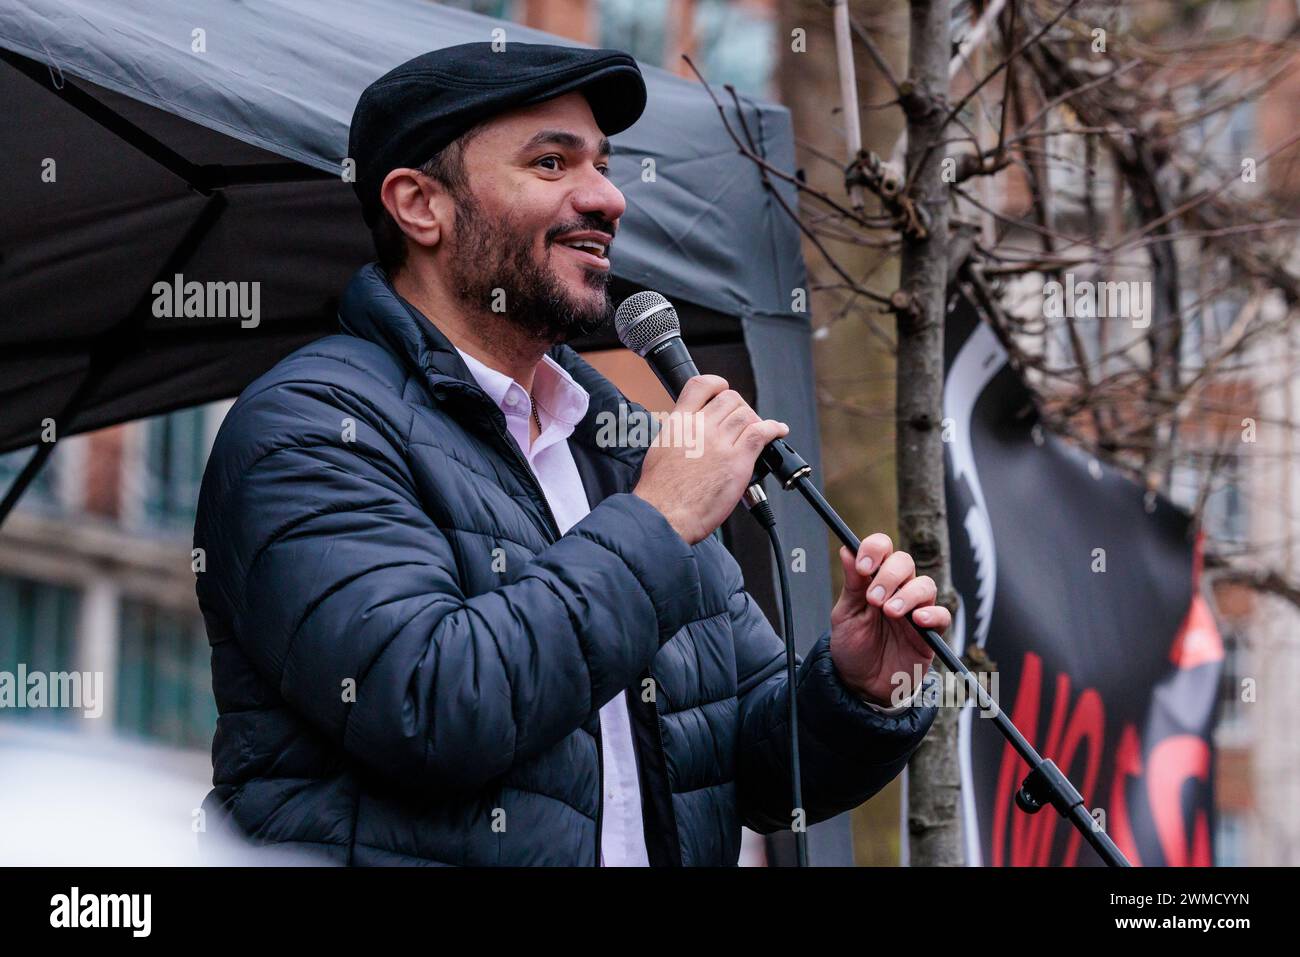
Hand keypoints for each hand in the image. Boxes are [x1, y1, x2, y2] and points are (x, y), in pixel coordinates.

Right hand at [633, 375, 788, 544]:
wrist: (664, 514)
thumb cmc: (660, 492)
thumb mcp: (660, 450)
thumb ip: (678, 435)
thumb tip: (689, 434)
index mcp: (679, 423)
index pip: (701, 385)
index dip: (717, 385)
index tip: (723, 391)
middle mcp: (700, 427)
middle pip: (730, 399)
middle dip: (739, 407)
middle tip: (740, 423)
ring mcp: (720, 443)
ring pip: (747, 414)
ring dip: (755, 421)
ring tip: (758, 431)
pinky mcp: (737, 461)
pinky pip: (762, 433)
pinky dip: (774, 429)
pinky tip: (778, 431)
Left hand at [829, 533, 949, 707]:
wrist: (861, 684)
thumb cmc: (853, 647)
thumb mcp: (845, 615)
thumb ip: (851, 584)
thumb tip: (846, 549)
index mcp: (875, 580)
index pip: (882, 550)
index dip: (874, 550)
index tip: (863, 567)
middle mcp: (898, 590)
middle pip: (904, 563)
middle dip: (889, 576)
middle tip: (873, 599)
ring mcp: (916, 610)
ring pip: (925, 585)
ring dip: (908, 594)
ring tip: (890, 612)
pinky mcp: (930, 633)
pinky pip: (942, 615)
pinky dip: (932, 614)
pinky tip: (917, 620)